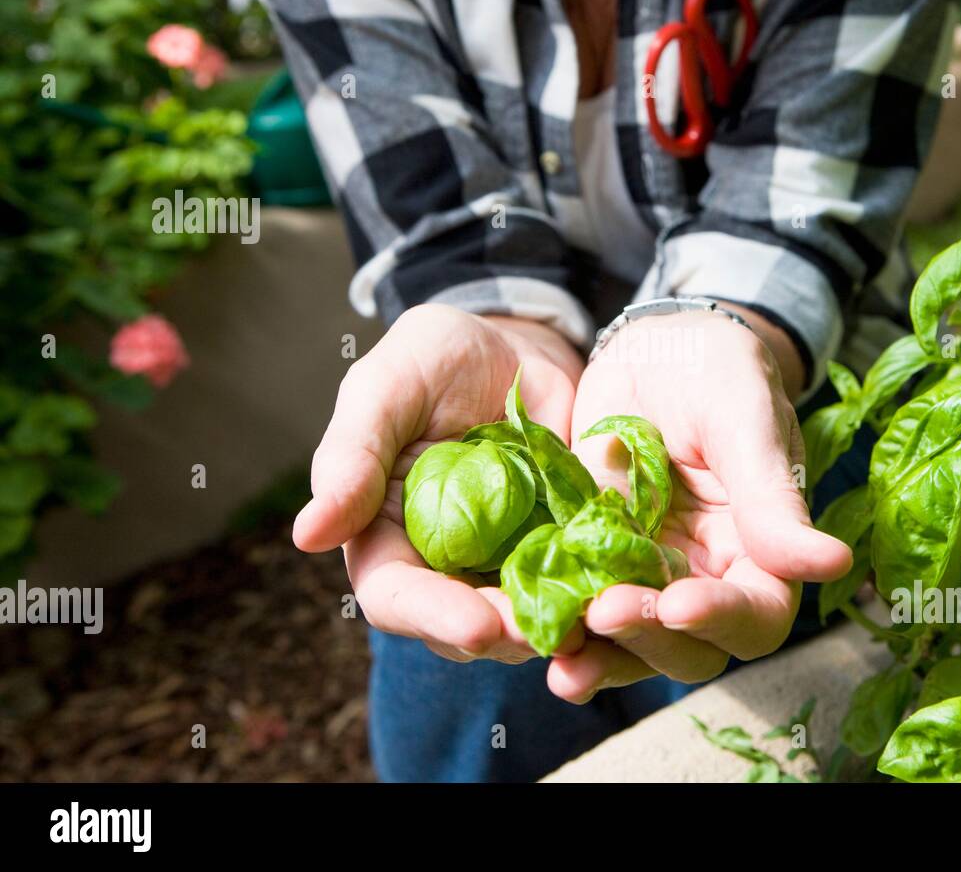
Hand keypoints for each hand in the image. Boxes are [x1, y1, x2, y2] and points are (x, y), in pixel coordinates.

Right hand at [295, 305, 584, 662]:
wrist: (516, 347)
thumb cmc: (435, 359)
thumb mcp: (387, 386)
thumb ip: (351, 455)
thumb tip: (307, 535)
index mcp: (388, 535)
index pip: (396, 597)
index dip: (433, 617)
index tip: (477, 627)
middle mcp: (446, 565)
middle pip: (467, 627)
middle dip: (508, 634)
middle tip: (550, 631)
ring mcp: (509, 563)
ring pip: (530, 619)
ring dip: (560, 625)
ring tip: (595, 617)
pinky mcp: (565, 549)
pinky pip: (583, 584)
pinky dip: (603, 592)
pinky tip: (632, 590)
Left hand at [548, 307, 851, 701]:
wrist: (649, 345)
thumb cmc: (713, 368)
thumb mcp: (743, 416)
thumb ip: (773, 496)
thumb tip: (831, 564)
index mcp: (758, 547)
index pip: (758, 611)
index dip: (724, 618)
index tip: (680, 603)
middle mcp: (705, 575)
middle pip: (692, 645)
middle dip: (649, 637)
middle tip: (603, 612)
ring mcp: (645, 573)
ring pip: (633, 644)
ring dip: (600, 660)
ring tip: (563, 665)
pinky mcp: (593, 562)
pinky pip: (579, 610)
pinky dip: (558, 629)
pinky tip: (529, 632)